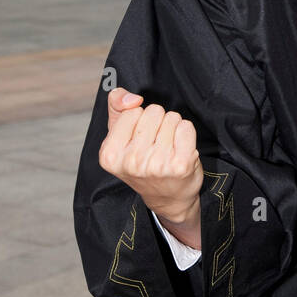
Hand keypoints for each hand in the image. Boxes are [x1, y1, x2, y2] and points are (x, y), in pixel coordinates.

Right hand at [98, 87, 203, 227]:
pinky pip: (186, 127)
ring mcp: (157, 165)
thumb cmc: (143, 163)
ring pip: (172, 118)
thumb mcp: (120, 137)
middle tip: (156, 145)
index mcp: (110, 155)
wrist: (168, 198)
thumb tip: (132, 99)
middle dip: (158, 122)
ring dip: (172, 129)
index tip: (139, 140)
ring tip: (168, 149)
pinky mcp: (180, 165)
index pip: (132, 111)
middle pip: (154, 111)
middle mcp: (131, 162)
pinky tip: (180, 151)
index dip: (139, 120)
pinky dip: (186, 134)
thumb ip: (117, 108)